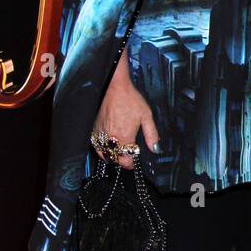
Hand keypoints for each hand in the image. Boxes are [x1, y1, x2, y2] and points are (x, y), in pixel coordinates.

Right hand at [91, 50, 159, 169]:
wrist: (115, 87)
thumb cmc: (131, 100)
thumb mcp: (147, 116)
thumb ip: (152, 135)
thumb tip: (155, 149)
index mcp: (124, 137)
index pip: (125, 160)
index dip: (130, 164)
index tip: (133, 163)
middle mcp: (111, 138)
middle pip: (114, 159)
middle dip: (121, 160)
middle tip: (127, 157)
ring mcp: (100, 133)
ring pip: (103, 153)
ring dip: (111, 156)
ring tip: (118, 153)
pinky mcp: (94, 128)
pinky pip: (96, 145)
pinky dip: (101, 148)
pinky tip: (108, 146)